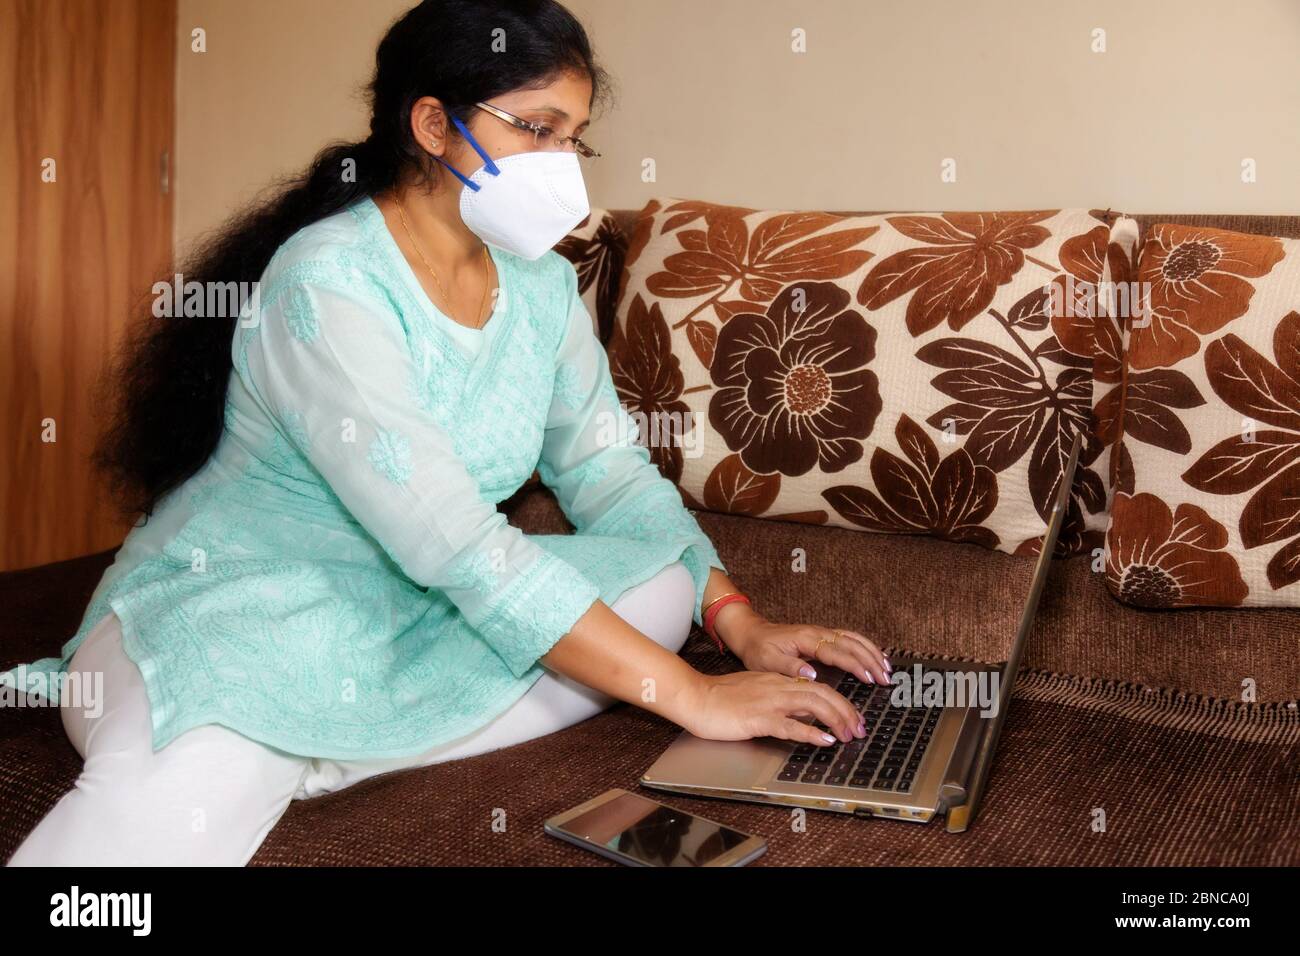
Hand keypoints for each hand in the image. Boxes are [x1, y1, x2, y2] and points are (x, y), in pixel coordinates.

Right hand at [675, 670, 866, 744]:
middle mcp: (778, 687)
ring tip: (849, 735)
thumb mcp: (756, 693)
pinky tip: (825, 740)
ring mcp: (769, 701)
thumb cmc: (720, 699)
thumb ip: (779, 700)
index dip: (840, 702)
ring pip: (814, 704)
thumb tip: (802, 713)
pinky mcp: (758, 718)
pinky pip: (790, 725)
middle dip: (846, 711)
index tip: (853, 717)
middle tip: (859, 729)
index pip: (818, 686)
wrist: (695, 697)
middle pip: (823, 693)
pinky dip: (812, 733)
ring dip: (837, 719)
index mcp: (778, 681)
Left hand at [724, 616, 890, 685]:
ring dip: (872, 652)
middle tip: (886, 678)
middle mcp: (818, 633)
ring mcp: (822, 632)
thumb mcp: (767, 662)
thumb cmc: (758, 649)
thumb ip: (790, 667)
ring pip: (854, 639)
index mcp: (806, 640)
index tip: (869, 678)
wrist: (751, 633)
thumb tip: (812, 674)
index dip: (855, 665)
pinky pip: (849, 637)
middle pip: (851, 644)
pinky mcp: (822, 635)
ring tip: (887, 668)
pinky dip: (865, 646)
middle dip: (871, 660)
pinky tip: (875, 656)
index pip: (837, 652)